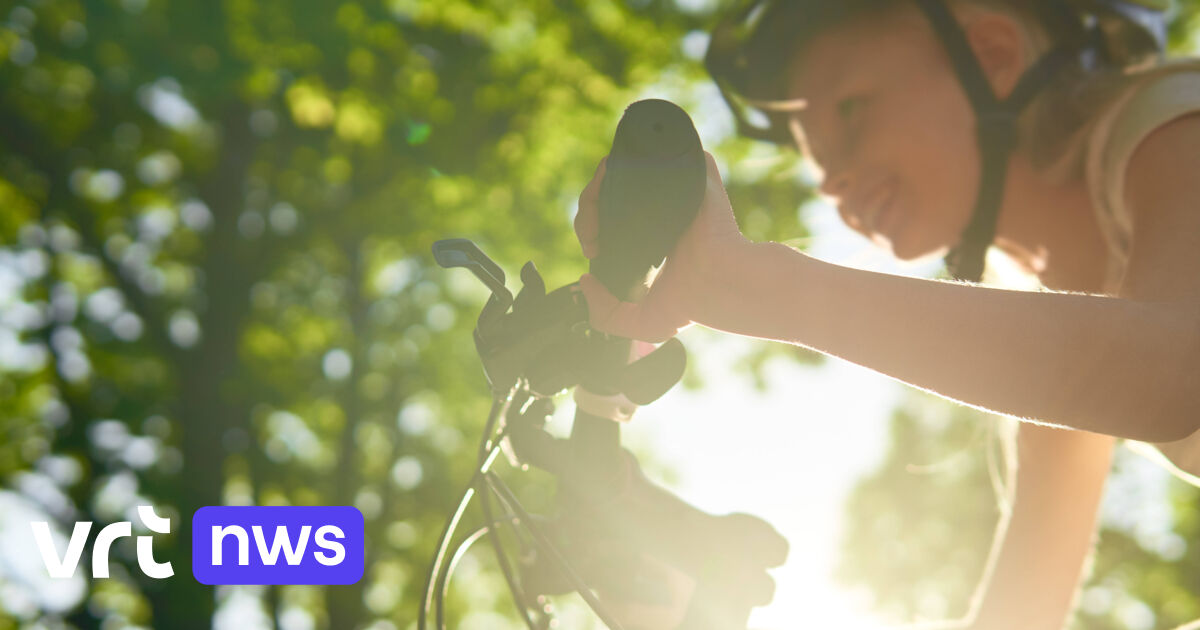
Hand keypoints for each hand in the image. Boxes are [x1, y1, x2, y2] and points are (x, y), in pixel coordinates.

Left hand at [574, 151, 748, 341]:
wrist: (725, 282)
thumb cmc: (693, 303)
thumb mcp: (644, 323)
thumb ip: (608, 316)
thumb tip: (585, 281)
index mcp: (645, 238)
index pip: (605, 221)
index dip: (588, 229)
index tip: (593, 249)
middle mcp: (657, 212)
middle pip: (607, 194)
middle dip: (588, 212)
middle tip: (592, 236)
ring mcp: (673, 190)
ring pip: (624, 168)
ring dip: (601, 180)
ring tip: (598, 209)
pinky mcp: (688, 173)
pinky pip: (659, 147)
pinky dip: (631, 151)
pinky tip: (612, 174)